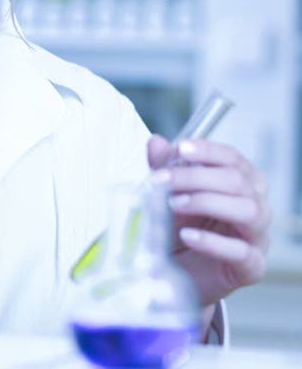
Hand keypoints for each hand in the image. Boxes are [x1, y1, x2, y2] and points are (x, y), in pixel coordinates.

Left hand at [147, 135, 270, 311]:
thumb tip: (156, 143)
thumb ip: (163, 167)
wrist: (177, 272)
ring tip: (174, 205)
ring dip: (207, 202)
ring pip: (248, 211)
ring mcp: (257, 237)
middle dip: (196, 177)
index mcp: (242, 182)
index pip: (233, 159)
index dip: (208, 151)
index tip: (181, 149)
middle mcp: (255, 206)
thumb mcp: (167, 194)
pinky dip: (213, 242)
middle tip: (164, 180)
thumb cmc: (181, 227)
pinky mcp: (252, 267)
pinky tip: (188, 236)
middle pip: (238, 181)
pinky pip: (242, 252)